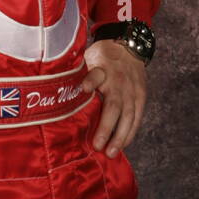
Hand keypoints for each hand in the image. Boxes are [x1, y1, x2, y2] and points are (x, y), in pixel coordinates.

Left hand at [81, 39, 147, 155]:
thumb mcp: (88, 57)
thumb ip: (78, 73)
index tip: (84, 88)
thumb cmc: (102, 56)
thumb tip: (57, 88)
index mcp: (103, 69)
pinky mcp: (141, 97)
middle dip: (106, 126)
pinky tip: (122, 145)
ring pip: (128, 116)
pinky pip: (137, 118)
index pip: (96, 75)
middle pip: (114, 105)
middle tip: (97, 145)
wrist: (128, 46)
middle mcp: (119, 81)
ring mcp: (132, 90)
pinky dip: (130, 132)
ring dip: (120, 136)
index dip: (90, 81)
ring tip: (111, 152)